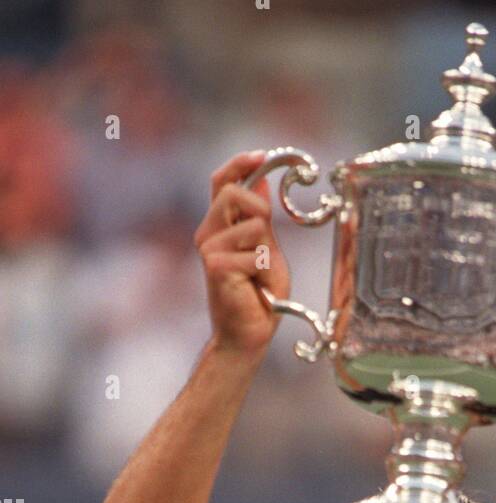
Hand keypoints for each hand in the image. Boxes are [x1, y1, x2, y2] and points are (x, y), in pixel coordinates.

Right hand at [193, 150, 291, 355]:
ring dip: (266, 251)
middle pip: (233, 191)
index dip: (241, 163)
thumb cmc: (259, 296)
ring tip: (259, 275)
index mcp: (220, 225)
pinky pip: (255, 252)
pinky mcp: (215, 266)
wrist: (249, 334)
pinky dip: (264, 270)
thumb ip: (261, 220)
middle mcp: (208, 233)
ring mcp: (208, 248)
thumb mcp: (267, 249)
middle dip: (261, 211)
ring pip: (251, 224)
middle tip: (266, 242)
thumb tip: (261, 182)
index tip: (263, 156)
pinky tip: (255, 287)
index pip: (222, 180)